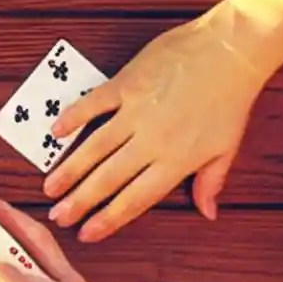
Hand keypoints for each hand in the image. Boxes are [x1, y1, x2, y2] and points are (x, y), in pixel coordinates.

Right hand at [43, 0, 270, 241]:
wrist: (232, 48)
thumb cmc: (232, 98)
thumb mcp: (227, 147)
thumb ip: (211, 182)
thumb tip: (207, 212)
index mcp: (176, 160)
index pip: (135, 200)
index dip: (108, 219)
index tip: (87, 234)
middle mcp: (151, 140)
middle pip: (108, 179)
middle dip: (79, 202)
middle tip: (58, 217)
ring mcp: (135, 111)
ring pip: (94, 147)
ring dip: (69, 170)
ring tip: (50, 188)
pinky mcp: (126, 83)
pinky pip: (92, 103)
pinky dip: (72, 117)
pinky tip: (55, 133)